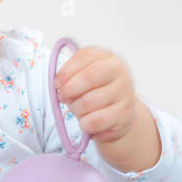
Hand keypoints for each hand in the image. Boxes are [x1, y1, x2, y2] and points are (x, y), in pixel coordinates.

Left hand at [54, 45, 160, 170]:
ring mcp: (125, 92)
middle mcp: (120, 71)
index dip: (66, 72)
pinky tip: (86, 123)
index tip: (56, 84)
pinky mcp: (125, 114)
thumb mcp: (84, 76)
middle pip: (88, 78)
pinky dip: (85, 124)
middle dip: (69, 90)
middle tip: (63, 98)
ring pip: (89, 102)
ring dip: (76, 109)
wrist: (120, 113)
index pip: (84, 57)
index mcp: (108, 58)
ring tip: (78, 110)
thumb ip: (71, 74)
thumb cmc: (96, 91)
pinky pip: (96, 121)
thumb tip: (58, 84)